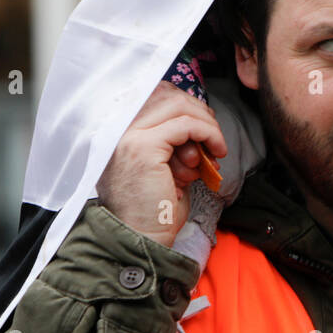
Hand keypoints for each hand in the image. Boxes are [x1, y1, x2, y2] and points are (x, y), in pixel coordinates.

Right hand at [96, 81, 226, 246]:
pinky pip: (186, 124)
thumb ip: (172, 139)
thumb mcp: (163, 164)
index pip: (154, 93)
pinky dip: (208, 134)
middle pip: (168, 94)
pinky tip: (215, 153)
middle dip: (199, 113)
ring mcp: (127, 135)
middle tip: (213, 139)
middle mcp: (117, 128)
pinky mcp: (143, 146)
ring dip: (205, 125)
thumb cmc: (154, 207)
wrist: (140, 239)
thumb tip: (199, 119)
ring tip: (213, 151)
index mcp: (118, 131)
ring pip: (179, 106)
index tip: (204, 125)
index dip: (186, 104)